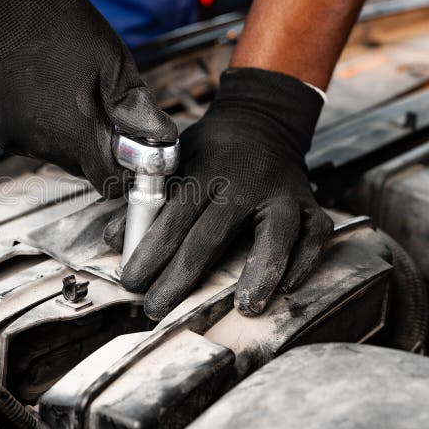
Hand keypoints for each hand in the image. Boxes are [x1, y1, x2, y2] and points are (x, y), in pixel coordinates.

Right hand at [0, 0, 175, 196]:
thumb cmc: (56, 25)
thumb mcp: (112, 59)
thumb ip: (136, 106)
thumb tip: (162, 136)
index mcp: (78, 133)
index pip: (109, 184)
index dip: (124, 171)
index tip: (128, 149)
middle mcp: (45, 146)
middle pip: (83, 168)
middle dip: (96, 147)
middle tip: (99, 107)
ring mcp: (17, 140)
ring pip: (56, 154)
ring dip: (67, 135)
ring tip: (65, 91)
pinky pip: (30, 141)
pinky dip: (39, 126)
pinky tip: (38, 92)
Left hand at [111, 68, 333, 319]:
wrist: (263, 120)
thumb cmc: (212, 149)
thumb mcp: (174, 161)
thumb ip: (147, 200)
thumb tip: (113, 240)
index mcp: (205, 170)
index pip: (173, 217)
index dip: (150, 253)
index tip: (131, 283)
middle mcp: (244, 182)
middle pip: (213, 235)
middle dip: (183, 278)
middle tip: (159, 309)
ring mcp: (281, 192)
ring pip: (275, 233)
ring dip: (260, 271)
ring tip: (245, 307)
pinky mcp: (309, 203)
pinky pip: (314, 234)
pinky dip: (305, 261)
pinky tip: (287, 287)